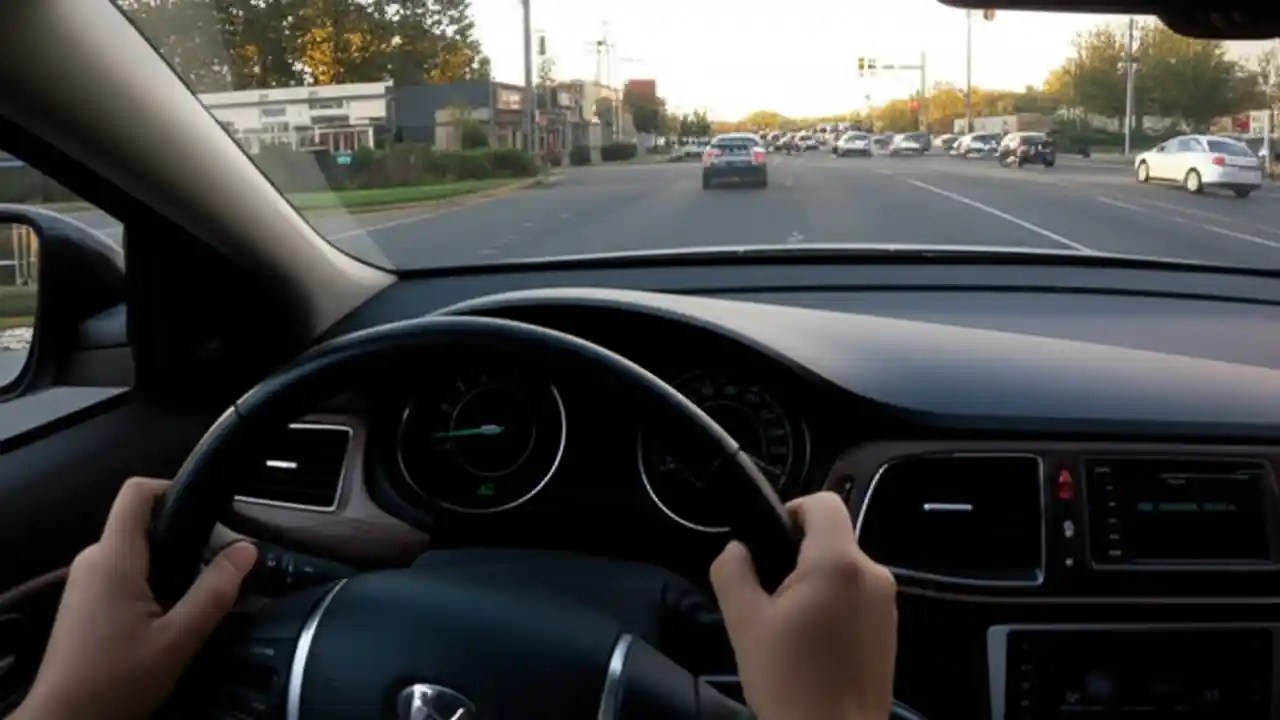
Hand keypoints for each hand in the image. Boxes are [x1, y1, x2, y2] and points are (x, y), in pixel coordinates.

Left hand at [11, 478, 256, 719]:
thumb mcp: (177, 640)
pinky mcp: (83, 602)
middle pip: (141, 522)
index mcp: (113, 558)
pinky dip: (152, 579)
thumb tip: (247, 548)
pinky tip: (171, 612)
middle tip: (220, 563)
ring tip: (201, 590)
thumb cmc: (117, 680)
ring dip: (170, 561)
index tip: (212, 511)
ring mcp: (84, 582)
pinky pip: (123, 571)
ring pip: (134, 550)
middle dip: (183, 534)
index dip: (173, 488)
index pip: (136, 493)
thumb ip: (214, 592)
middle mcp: (93, 560)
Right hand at [711, 491, 896, 719]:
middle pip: (832, 538)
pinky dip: (834, 605)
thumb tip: (738, 549)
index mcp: (838, 562)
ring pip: (843, 569)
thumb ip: (733, 570)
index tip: (767, 544)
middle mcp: (873, 573)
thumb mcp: (744, 623)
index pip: (823, 503)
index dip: (791, 511)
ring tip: (788, 627)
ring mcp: (887, 603)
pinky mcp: (891, 629)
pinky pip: (857, 596)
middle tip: (768, 597)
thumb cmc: (788, 680)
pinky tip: (813, 644)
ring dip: (815, 583)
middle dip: (797, 556)